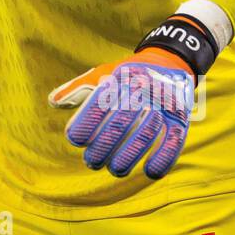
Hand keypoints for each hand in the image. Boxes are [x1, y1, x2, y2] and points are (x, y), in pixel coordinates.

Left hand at [48, 45, 196, 179]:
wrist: (169, 63)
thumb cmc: (127, 75)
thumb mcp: (103, 74)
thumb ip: (78, 89)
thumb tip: (53, 101)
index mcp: (120, 78)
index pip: (99, 104)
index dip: (85, 124)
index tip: (75, 140)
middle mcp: (142, 89)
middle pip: (120, 123)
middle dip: (102, 147)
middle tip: (91, 162)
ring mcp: (163, 103)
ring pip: (145, 134)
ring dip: (128, 157)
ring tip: (114, 169)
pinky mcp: (180, 116)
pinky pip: (173, 140)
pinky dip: (162, 158)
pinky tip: (148, 171)